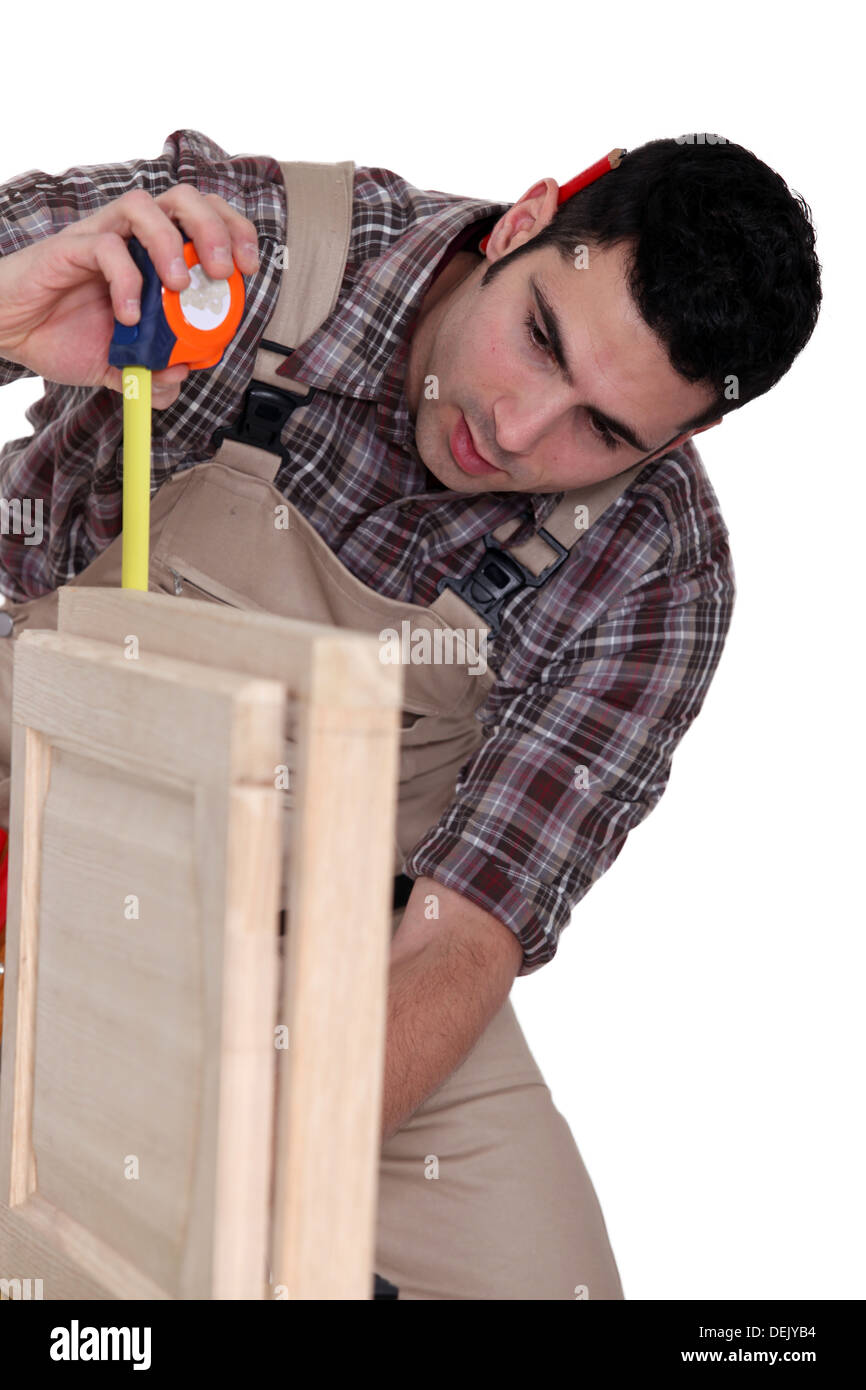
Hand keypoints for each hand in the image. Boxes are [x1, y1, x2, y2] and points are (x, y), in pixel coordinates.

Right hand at [0, 184, 259, 408]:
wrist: (9, 333)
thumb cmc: (62, 334)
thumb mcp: (118, 366)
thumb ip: (152, 374)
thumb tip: (181, 376)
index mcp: (152, 254)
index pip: (203, 221)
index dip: (234, 233)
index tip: (248, 269)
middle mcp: (131, 237)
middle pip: (186, 198)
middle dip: (216, 228)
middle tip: (222, 271)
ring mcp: (100, 236)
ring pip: (145, 205)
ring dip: (172, 243)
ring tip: (178, 287)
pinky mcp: (70, 247)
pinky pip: (106, 247)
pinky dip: (126, 281)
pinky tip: (126, 317)